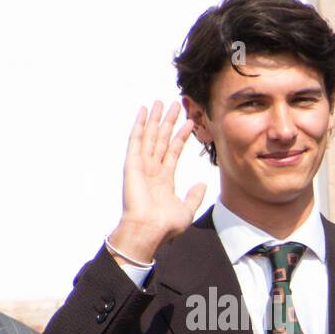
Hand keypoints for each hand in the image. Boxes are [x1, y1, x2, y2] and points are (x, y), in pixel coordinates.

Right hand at [109, 101, 207, 263]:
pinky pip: (136, 141)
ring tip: (160, 102)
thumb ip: (194, 196)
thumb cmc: (165, 226)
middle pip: (161, 139)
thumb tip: (202, 185)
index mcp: (164, 180)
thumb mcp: (186, 210)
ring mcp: (141, 166)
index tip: (189, 122)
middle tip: (174, 104)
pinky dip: (139, 125)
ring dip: (154, 119)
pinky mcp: (132, 164)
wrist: (149, 230)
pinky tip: (143, 112)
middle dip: (167, 122)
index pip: (173, 151)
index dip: (181, 136)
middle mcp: (152, 170)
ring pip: (150, 136)